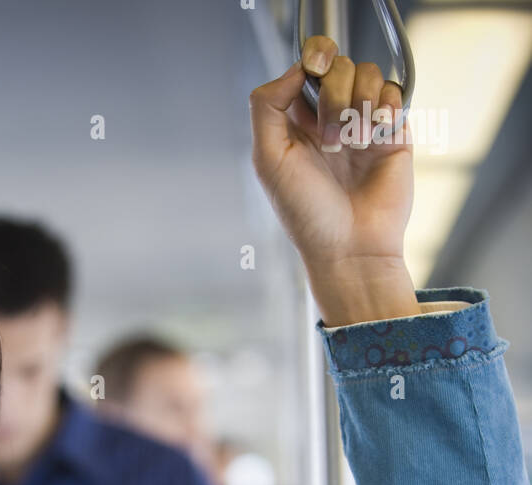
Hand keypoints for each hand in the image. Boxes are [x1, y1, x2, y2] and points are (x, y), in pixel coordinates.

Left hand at [249, 36, 418, 325]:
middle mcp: (330, 118)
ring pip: (368, 73)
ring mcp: (362, 124)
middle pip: (339, 64)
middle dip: (334, 94)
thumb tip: (295, 68)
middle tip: (330, 138)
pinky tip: (375, 138)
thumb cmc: (306, 213)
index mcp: (297, 121)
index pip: (307, 66)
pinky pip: (393, 93)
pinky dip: (384, 108)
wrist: (351, 247)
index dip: (313, 59)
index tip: (314, 71)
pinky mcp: (393, 132)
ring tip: (353, 146)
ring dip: (358, 105)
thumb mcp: (268, 160)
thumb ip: (267, 107)